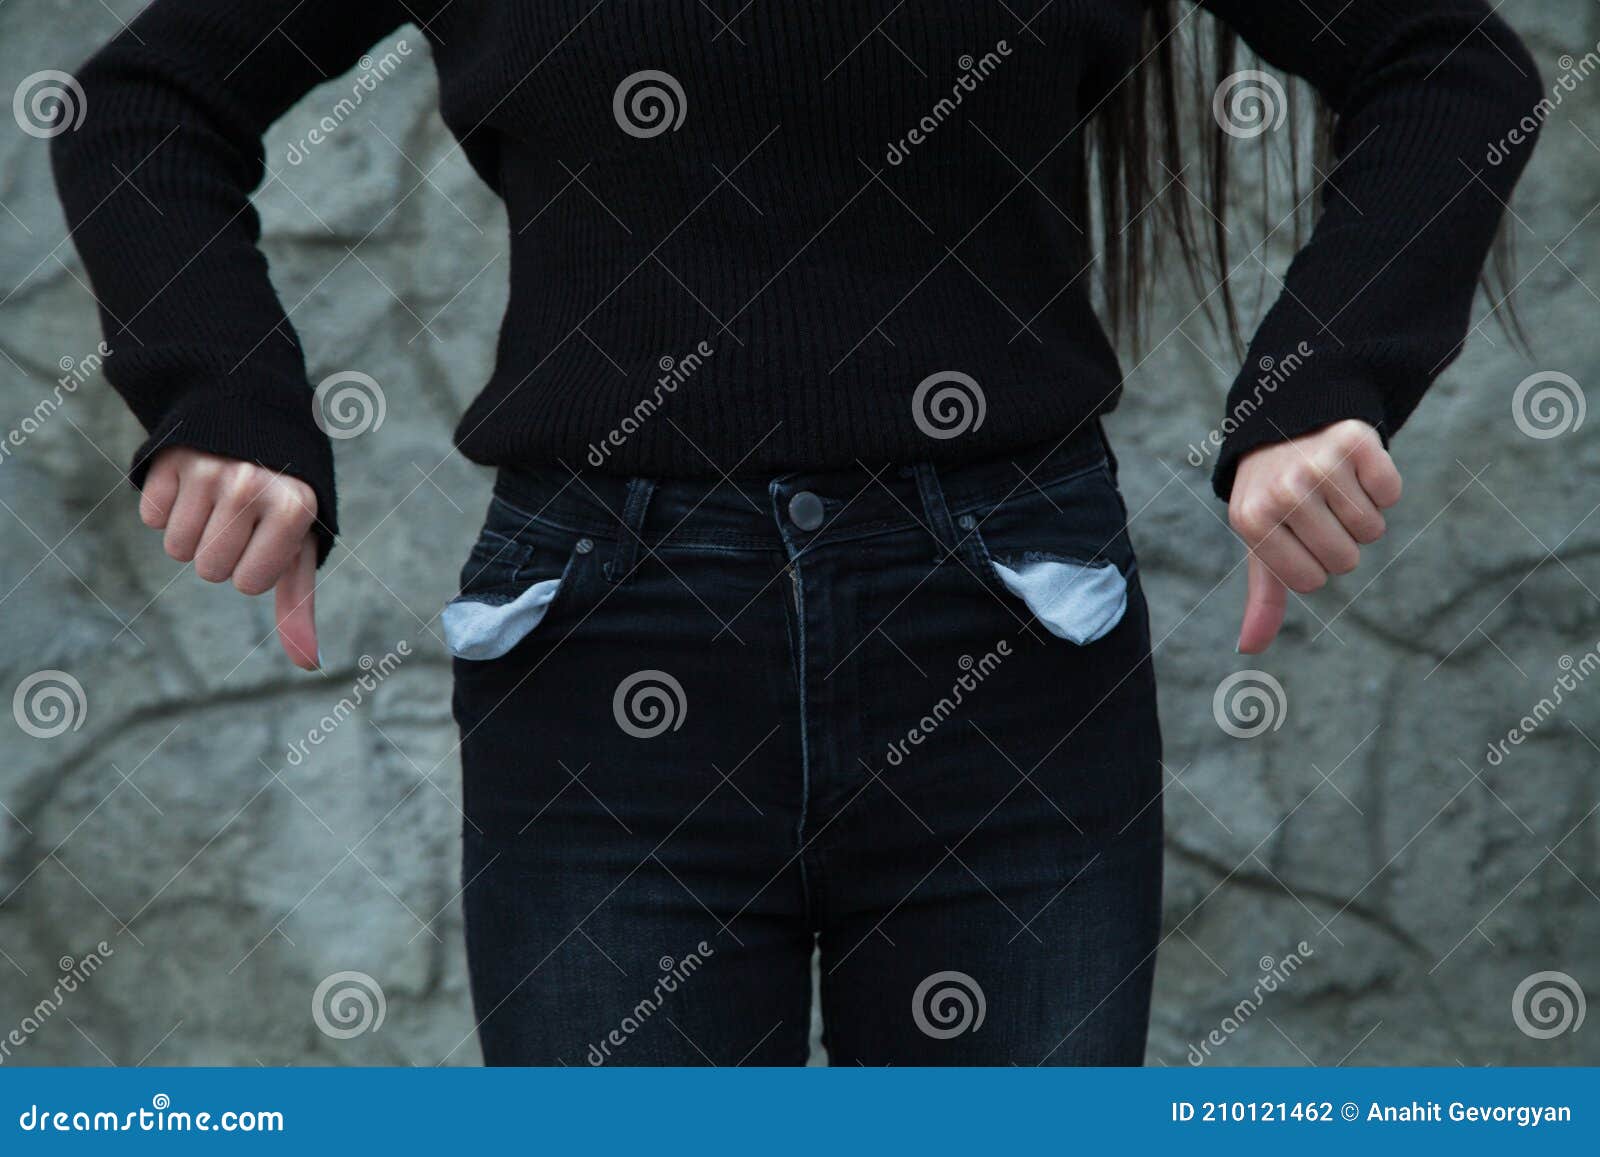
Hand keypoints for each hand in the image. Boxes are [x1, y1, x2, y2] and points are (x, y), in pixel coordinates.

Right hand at [139, 447, 320, 670]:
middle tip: (237, 519)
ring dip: (191, 534)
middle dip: (219, 554)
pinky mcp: (171, 457)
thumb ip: (298, 604)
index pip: (247, 584)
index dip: (251, 569)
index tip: (264, 539)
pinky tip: (191, 484)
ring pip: (177, 548)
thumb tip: (308, 664)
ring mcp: (210, 468)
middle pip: (208, 569)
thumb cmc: (279, 501)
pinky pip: (152, 516)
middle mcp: (253, 486)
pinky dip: (167, 507)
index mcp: (294, 508)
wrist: (252, 425)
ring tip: (216, 501)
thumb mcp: (297, 546)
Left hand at [1228, 419, 1401, 653]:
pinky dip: (1381, 486)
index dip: (1315, 565)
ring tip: (1334, 488)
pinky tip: (1354, 468)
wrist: (1287, 421)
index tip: (1299, 535)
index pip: (1311, 582)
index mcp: (1252, 521)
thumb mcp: (1261, 541)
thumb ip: (1263, 596)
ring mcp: (1318, 465)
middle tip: (1319, 509)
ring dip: (1362, 515)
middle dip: (1341, 543)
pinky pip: (1390, 493)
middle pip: (1345, 560)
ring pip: (1371, 530)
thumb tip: (1249, 648)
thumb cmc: (1274, 494)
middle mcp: (1282, 492)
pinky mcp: (1355, 440)